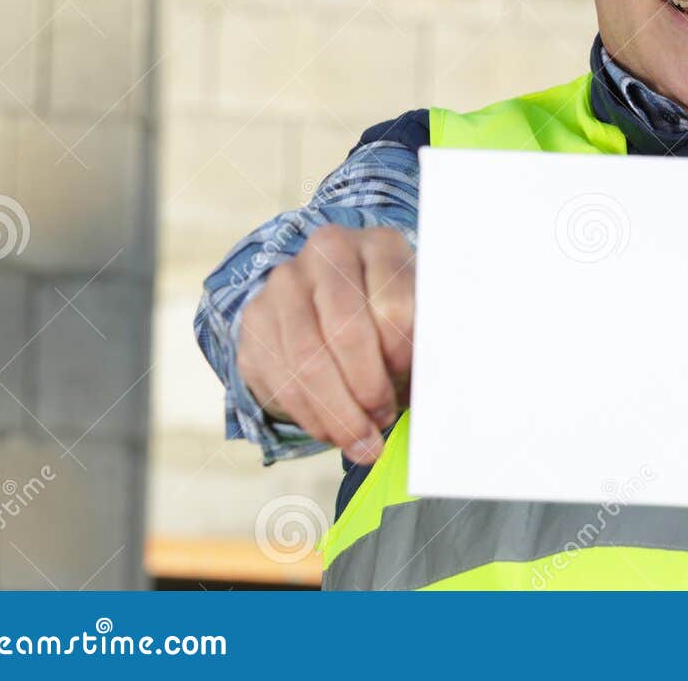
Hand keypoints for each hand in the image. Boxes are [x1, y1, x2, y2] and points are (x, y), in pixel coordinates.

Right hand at [236, 225, 414, 463]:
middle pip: (346, 330)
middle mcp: (328, 253)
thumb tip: (431, 388)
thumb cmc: (386, 315)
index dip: (402, 352)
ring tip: (363, 441)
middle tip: (383, 419)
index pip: (394, 303)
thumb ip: (425, 341)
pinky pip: (280, 377)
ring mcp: (285, 283)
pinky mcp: (256, 318)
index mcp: (380, 245)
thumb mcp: (415, 315)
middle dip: (367, 387)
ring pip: (308, 359)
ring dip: (338, 412)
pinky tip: (332, 433)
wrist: (326, 302)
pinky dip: (310, 416)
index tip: (410, 381)